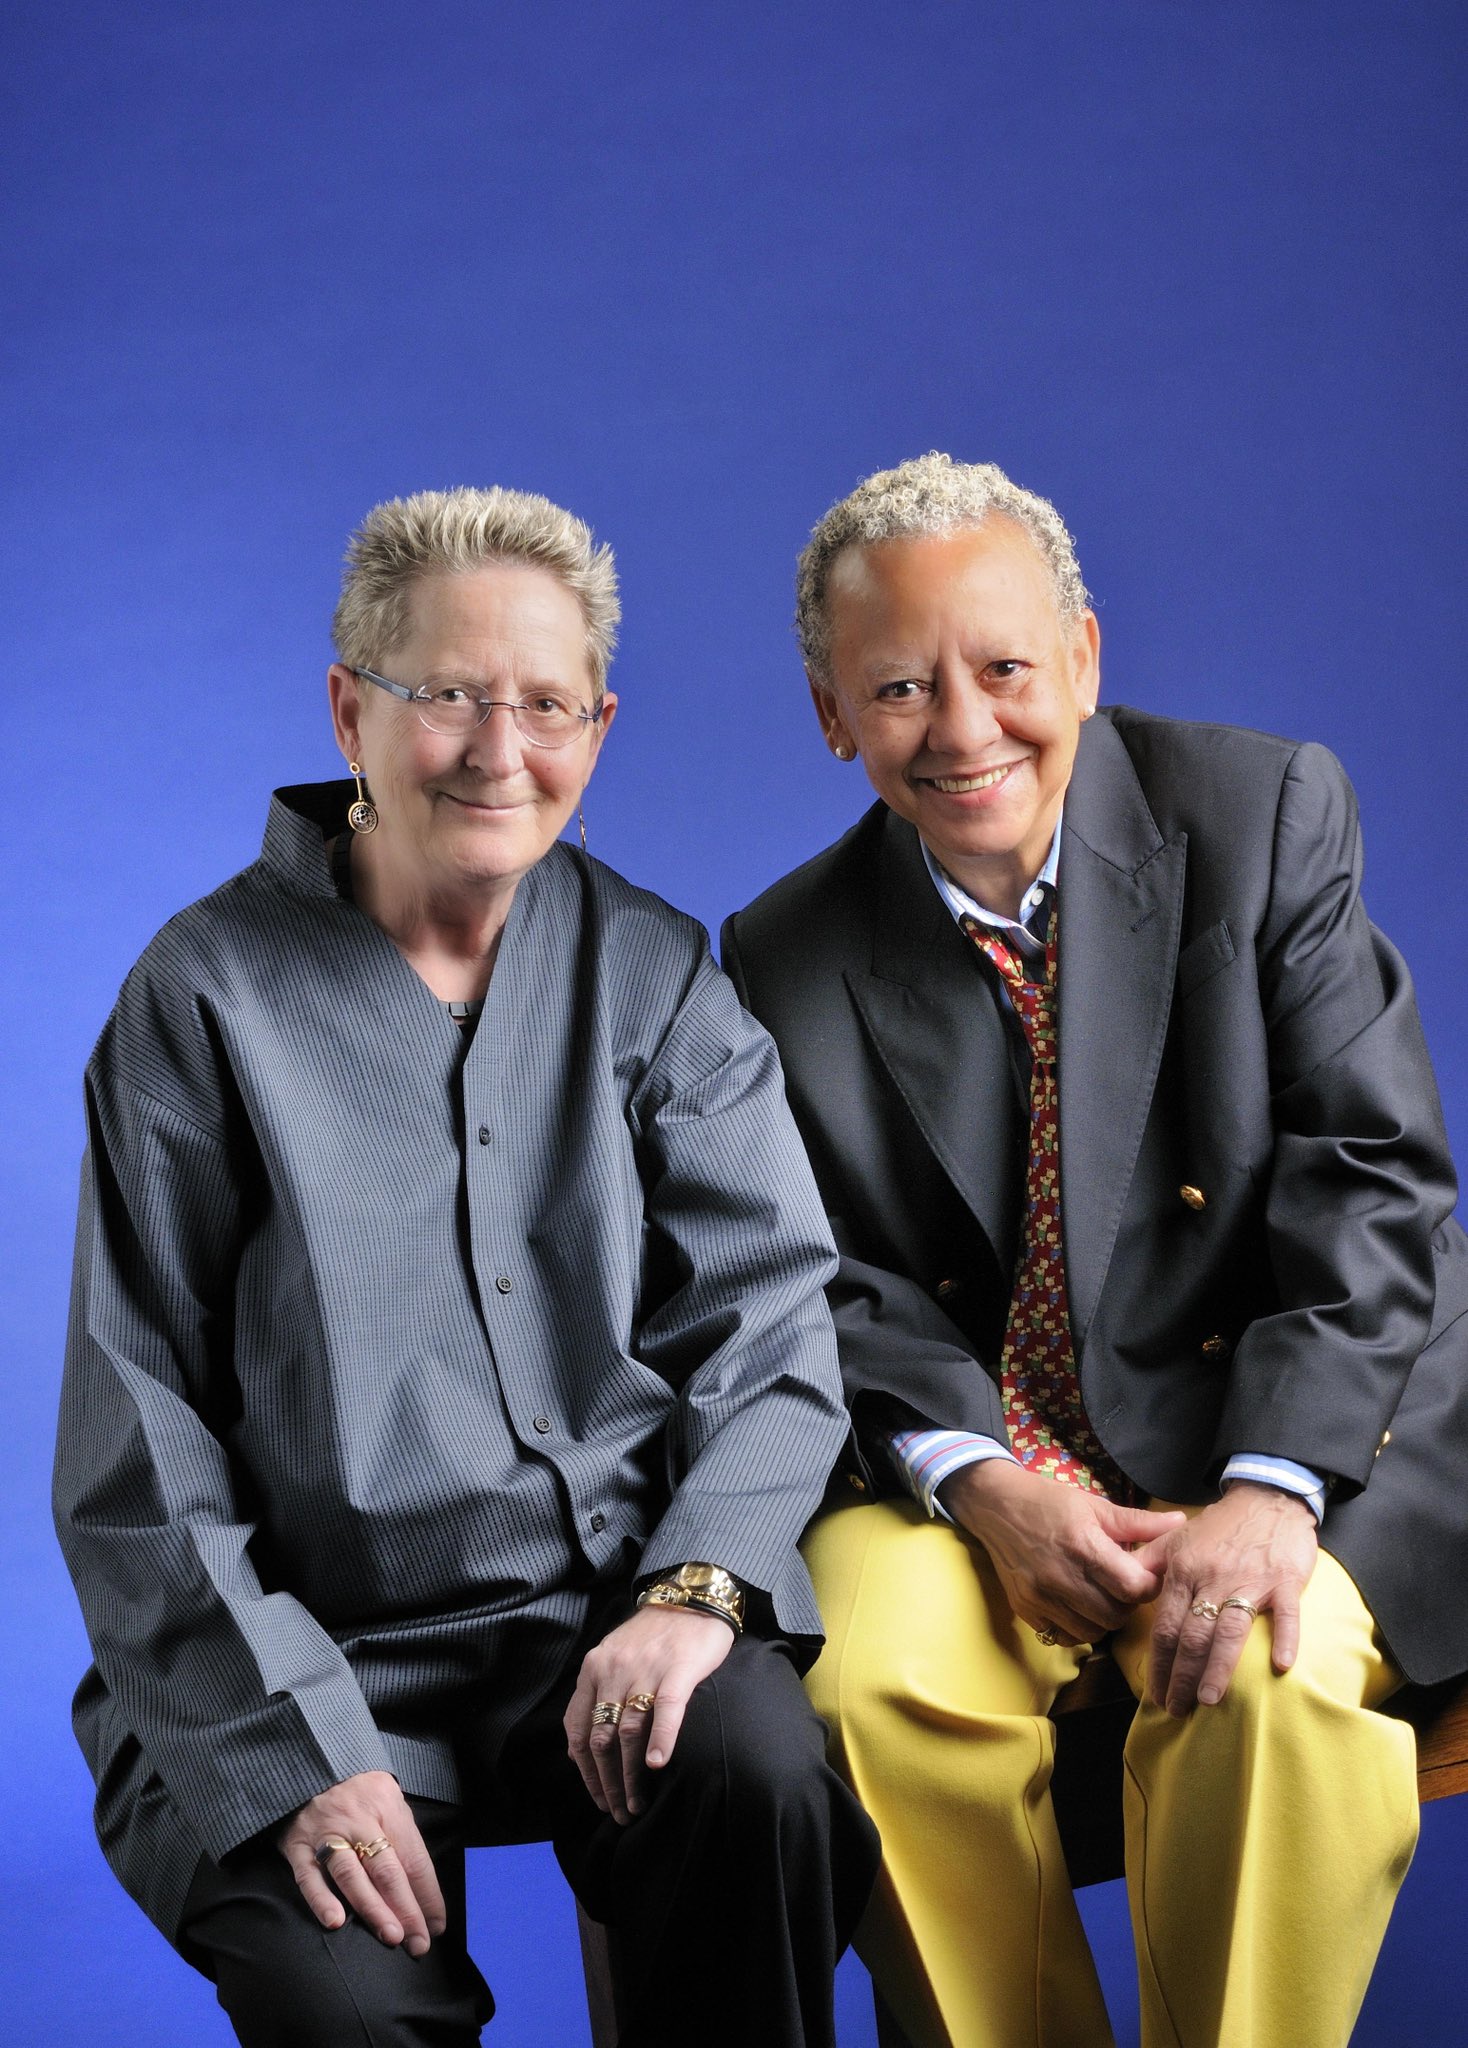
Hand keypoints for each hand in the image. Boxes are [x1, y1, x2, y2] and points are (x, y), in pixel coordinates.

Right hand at [278, 1770, 445, 1955]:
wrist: (308, 1764)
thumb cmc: (357, 1792)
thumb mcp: (386, 1801)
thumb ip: (401, 1839)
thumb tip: (423, 1894)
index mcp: (387, 1805)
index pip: (413, 1856)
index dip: (427, 1894)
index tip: (436, 1925)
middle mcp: (358, 1818)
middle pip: (387, 1868)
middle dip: (406, 1908)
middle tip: (418, 1942)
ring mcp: (325, 1832)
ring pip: (351, 1874)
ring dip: (373, 1908)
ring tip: (390, 1935)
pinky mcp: (297, 1845)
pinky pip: (309, 1876)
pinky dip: (321, 1899)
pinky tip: (335, 1921)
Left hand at [564, 1603, 735, 1823]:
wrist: (689, 1597)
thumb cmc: (653, 1634)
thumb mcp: (613, 1657)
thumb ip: (598, 1694)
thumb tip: (584, 1748)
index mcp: (593, 1669)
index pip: (579, 1732)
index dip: (586, 1773)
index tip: (598, 1800)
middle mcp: (613, 1670)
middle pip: (601, 1740)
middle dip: (607, 1784)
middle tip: (620, 1813)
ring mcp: (645, 1670)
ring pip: (628, 1732)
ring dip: (630, 1776)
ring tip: (638, 1804)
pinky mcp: (678, 1669)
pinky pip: (666, 1709)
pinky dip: (660, 1739)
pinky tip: (658, 1765)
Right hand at [941, 1459, 1186, 1642]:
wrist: (995, 1506)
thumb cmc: (1050, 1501)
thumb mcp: (1095, 1505)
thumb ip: (1139, 1522)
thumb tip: (1181, 1523)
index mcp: (1083, 1545)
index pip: (1132, 1587)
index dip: (1148, 1585)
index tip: (1147, 1576)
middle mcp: (1061, 1576)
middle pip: (1116, 1615)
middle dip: (1128, 1604)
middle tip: (1124, 1586)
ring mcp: (1040, 1598)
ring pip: (1093, 1632)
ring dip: (1104, 1619)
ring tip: (1101, 1596)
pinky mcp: (1026, 1611)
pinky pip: (1064, 1636)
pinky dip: (1077, 1627)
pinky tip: (1077, 1606)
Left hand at [1146, 1483, 1317, 1714]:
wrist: (1266, 1496)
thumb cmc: (1220, 1525)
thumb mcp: (1177, 1538)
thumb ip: (1150, 1564)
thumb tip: (1125, 1587)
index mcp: (1185, 1571)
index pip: (1166, 1625)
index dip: (1159, 1662)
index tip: (1155, 1693)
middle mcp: (1213, 1578)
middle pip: (1193, 1635)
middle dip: (1182, 1676)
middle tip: (1176, 1708)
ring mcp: (1251, 1580)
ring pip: (1230, 1631)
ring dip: (1218, 1668)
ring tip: (1208, 1700)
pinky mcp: (1285, 1580)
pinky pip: (1286, 1614)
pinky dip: (1285, 1639)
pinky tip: (1281, 1666)